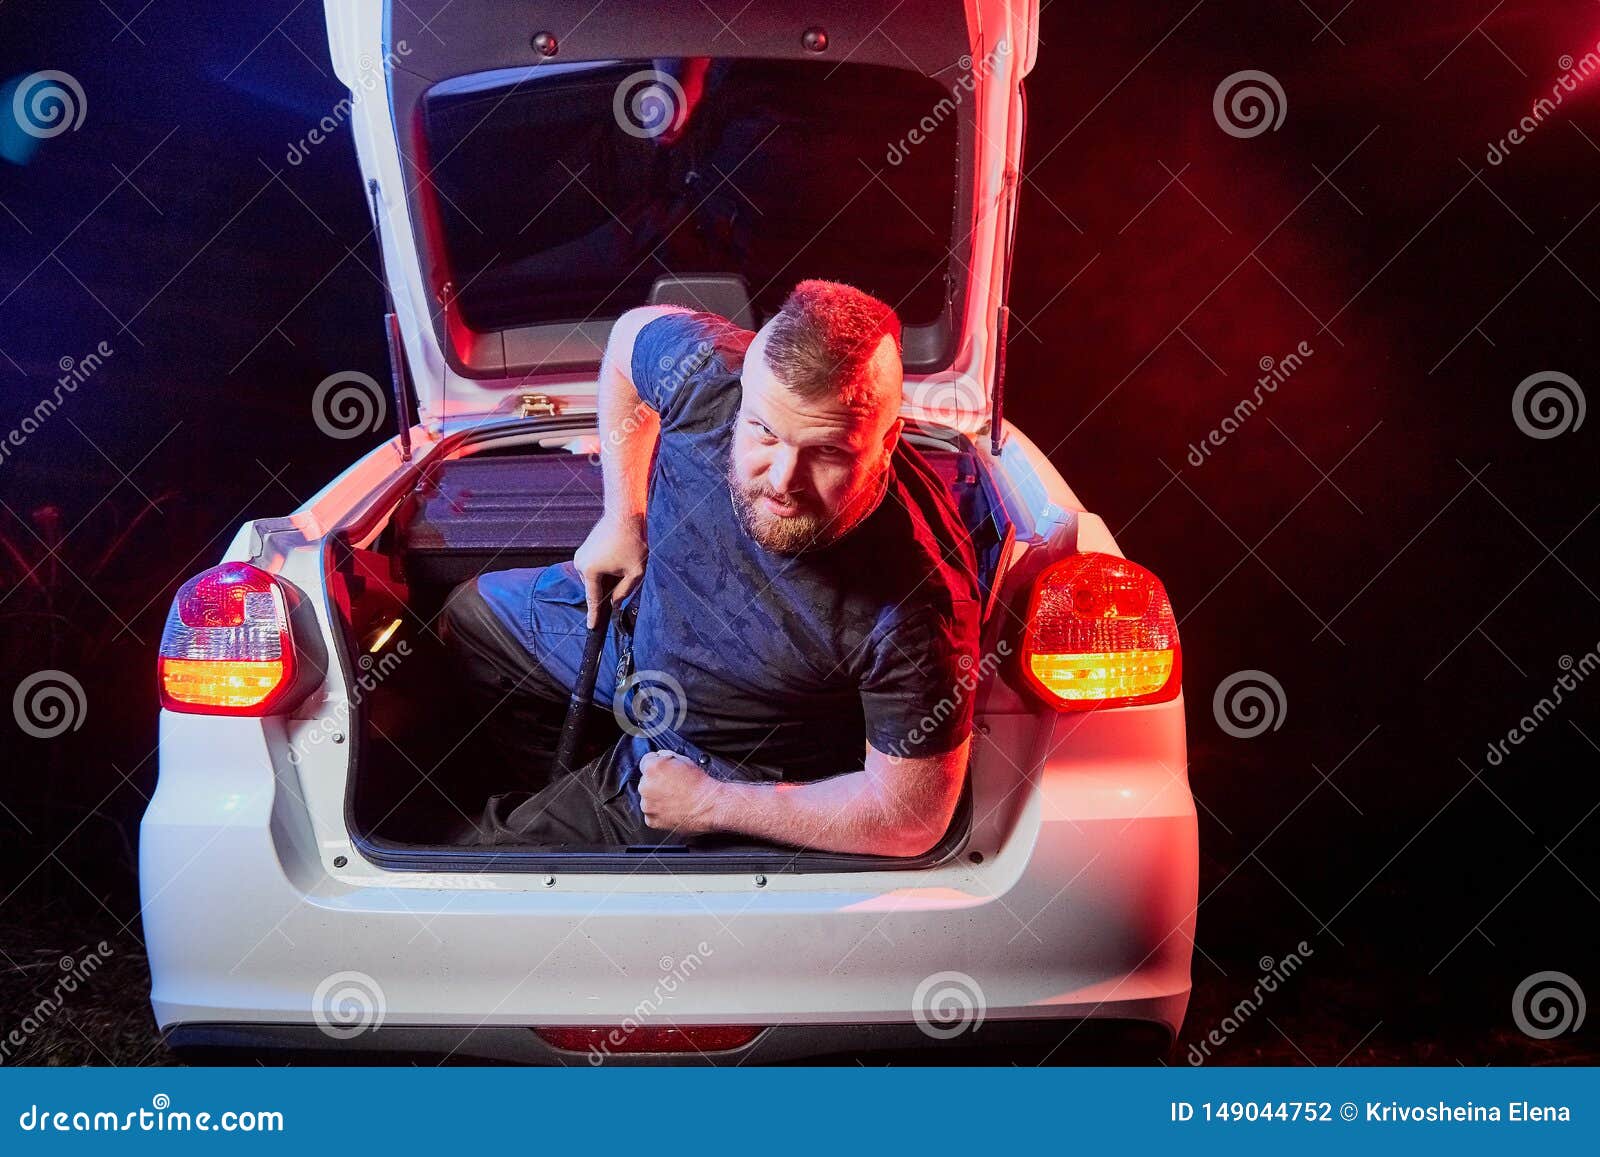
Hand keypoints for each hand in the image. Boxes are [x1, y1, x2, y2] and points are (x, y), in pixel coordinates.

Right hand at [573, 512, 646, 626]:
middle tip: (626, 577)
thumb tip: (614, 604)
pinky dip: (605, 570)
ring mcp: (580, 556)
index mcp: (590, 571)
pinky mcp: (584, 550)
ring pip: (596, 579)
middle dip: (608, 590)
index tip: (592, 628)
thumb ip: (624, 592)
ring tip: (624, 563)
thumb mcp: (635, 572)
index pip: (593, 600)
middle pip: (595, 588)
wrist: (625, 513)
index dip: (594, 616)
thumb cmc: (633, 541)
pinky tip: (618, 560)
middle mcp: (580, 564)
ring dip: (608, 579)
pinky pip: (595, 568)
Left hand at [638, 750, 722, 834]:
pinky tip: (673, 809)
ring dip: (657, 798)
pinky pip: (652, 813)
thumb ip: (667, 756)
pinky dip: (660, 812)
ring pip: (648, 798)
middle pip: (646, 781)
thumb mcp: (685, 760)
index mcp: (652, 768)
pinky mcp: (651, 820)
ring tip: (675, 799)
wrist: (709, 806)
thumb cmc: (700, 785)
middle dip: (656, 782)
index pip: (646, 761)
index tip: (664, 769)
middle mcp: (645, 786)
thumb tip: (661, 757)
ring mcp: (647, 805)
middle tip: (673, 786)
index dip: (657, 764)